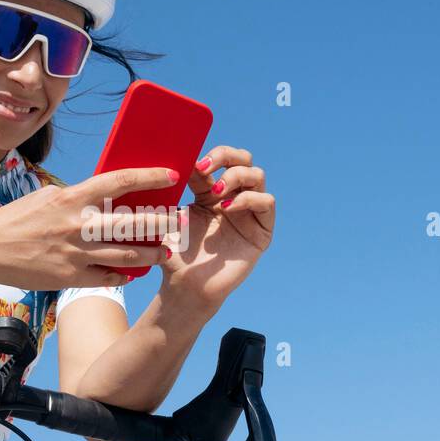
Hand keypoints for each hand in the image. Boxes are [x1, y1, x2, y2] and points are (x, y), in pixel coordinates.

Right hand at [0, 166, 176, 290]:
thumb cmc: (16, 220)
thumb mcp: (47, 197)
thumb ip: (77, 197)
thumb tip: (103, 193)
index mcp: (73, 197)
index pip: (121, 181)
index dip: (150, 177)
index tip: (171, 175)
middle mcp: (79, 224)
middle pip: (134, 223)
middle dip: (163, 222)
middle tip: (181, 222)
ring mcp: (76, 252)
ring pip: (127, 254)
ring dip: (151, 254)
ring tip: (165, 253)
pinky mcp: (70, 276)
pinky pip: (107, 276)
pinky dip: (122, 274)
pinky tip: (130, 273)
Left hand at [156, 145, 274, 307]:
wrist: (185, 284)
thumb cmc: (175, 253)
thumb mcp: (173, 216)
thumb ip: (179, 190)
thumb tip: (180, 160)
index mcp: (211, 192)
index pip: (219, 160)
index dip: (209, 157)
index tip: (192, 164)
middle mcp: (233, 197)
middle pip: (243, 159)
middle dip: (227, 155)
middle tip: (207, 167)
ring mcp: (249, 213)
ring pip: (257, 176)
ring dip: (237, 177)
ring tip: (217, 192)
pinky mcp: (262, 230)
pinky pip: (267, 202)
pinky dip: (249, 199)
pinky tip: (229, 208)